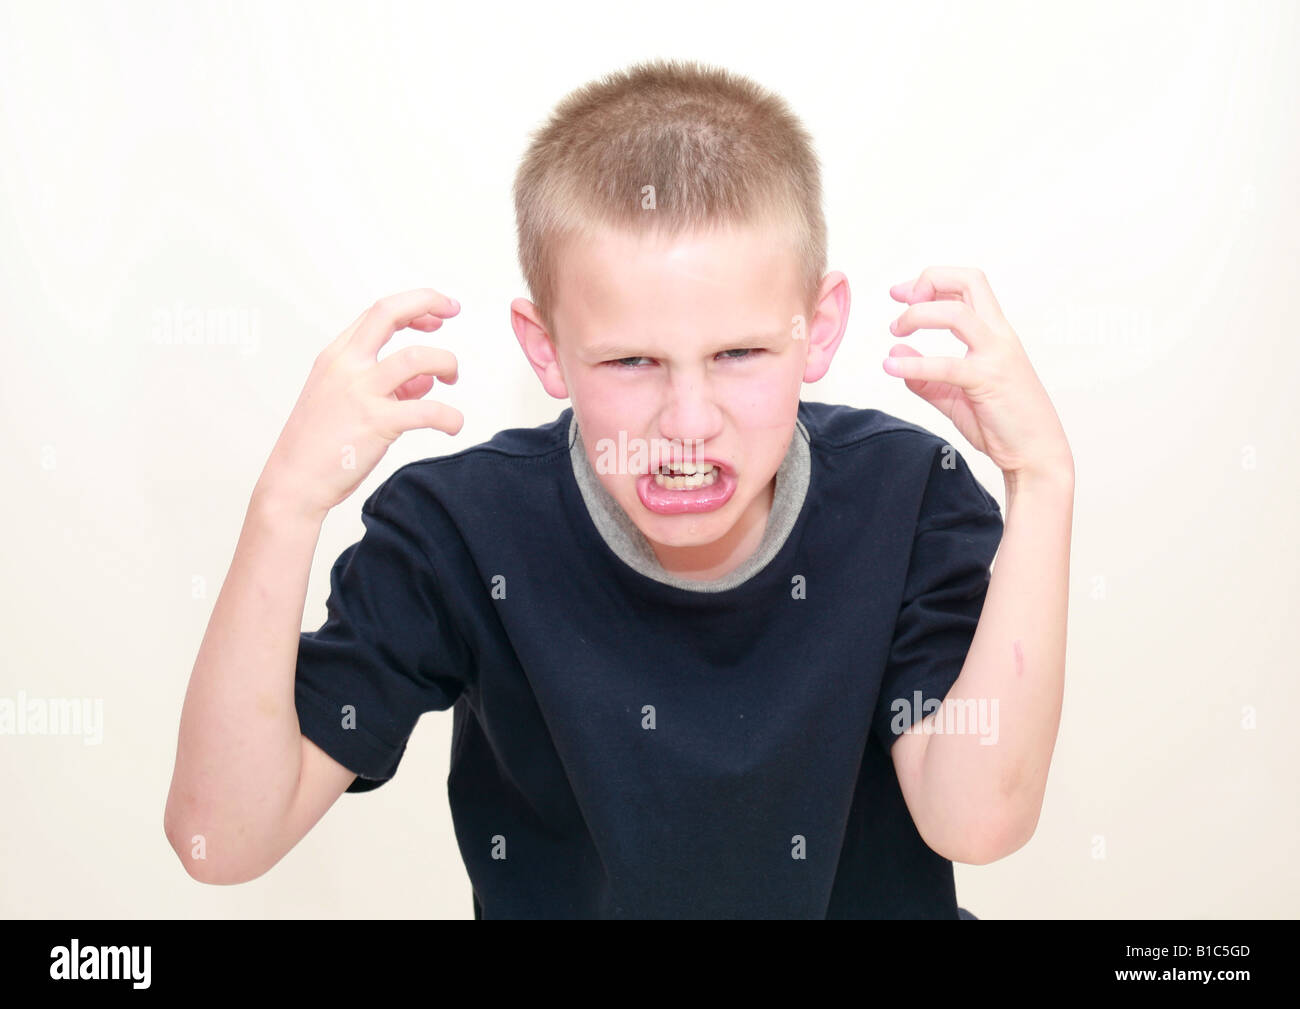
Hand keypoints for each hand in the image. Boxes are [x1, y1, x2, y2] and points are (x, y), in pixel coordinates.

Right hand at [258, 289, 463, 520]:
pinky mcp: (376, 423)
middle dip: (427, 301)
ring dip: (445, 362)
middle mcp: (346, 367)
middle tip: (453, 309)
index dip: (412, 306)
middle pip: (388, 312)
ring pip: (417, 358)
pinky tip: (454, 424)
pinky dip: (450, 416)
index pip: (378, 313)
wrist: (294, 483)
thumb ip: (387, 386)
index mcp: (337, 357)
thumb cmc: (320, 445)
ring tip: (453, 378)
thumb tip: (425, 381)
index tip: (436, 315)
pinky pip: (427, 410)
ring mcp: (360, 393)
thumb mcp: (346, 402)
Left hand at [883, 266, 1072, 485]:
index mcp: (994, 333)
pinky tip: (891, 367)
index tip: (902, 294)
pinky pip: (947, 365)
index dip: (933, 280)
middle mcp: (998, 336)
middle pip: (969, 281)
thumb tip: (894, 354)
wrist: (1036, 454)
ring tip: (895, 331)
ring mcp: (996, 356)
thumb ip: (925, 376)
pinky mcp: (989, 382)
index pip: (968, 285)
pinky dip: (914, 363)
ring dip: (918, 314)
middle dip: (929, 280)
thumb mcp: (955, 395)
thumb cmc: (1002, 423)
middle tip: (899, 300)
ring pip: (957, 313)